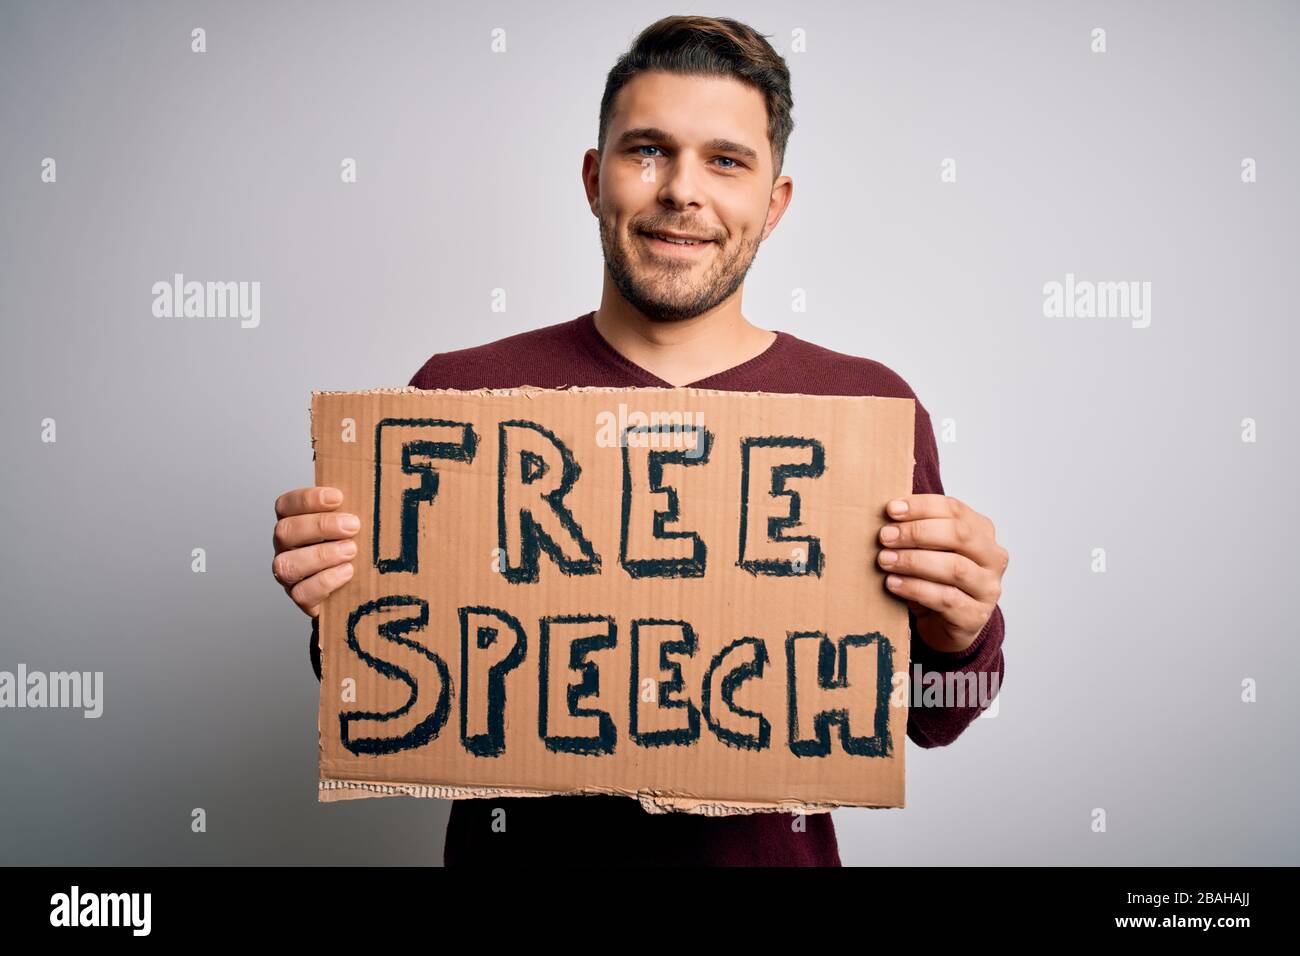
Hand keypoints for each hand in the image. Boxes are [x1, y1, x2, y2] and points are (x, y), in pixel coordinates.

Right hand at [271, 486, 359, 618]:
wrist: (359, 586)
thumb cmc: (355, 546)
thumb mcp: (353, 524)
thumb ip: (354, 507)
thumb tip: (377, 486)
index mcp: (294, 522)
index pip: (286, 505)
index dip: (308, 499)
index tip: (338, 497)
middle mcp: (286, 547)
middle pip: (285, 531)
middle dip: (320, 526)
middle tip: (353, 526)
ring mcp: (289, 574)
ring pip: (287, 564)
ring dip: (322, 555)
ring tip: (351, 550)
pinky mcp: (300, 597)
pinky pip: (301, 593)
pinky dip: (325, 581)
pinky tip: (347, 572)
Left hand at [875, 494, 1007, 654]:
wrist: (944, 625)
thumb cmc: (934, 580)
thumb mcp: (928, 550)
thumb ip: (918, 530)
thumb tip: (887, 512)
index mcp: (982, 532)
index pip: (955, 510)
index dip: (922, 507)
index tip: (891, 509)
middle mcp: (992, 558)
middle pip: (959, 535)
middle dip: (917, 533)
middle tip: (885, 537)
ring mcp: (987, 588)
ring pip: (954, 568)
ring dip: (914, 561)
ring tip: (885, 560)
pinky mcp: (975, 616)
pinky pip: (945, 598)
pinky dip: (915, 588)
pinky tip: (893, 583)